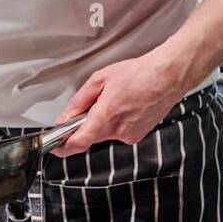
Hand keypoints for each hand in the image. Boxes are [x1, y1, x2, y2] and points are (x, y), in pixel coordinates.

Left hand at [51, 51, 185, 157]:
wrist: (168, 77)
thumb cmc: (138, 74)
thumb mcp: (100, 79)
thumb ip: (79, 101)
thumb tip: (64, 118)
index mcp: (108, 112)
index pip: (81, 140)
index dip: (64, 147)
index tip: (55, 147)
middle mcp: (119, 128)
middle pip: (90, 137)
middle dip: (84, 126)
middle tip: (92, 107)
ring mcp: (129, 134)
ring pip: (103, 135)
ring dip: (101, 123)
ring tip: (114, 102)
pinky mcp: (136, 136)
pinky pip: (116, 134)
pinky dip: (114, 124)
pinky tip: (123, 108)